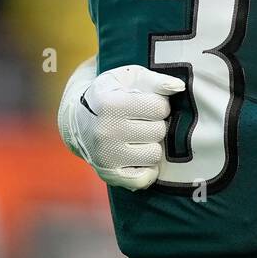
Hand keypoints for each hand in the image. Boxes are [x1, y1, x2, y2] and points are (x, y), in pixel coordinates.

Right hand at [57, 62, 183, 190]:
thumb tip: (179, 87)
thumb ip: (156, 80)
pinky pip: (144, 179)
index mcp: (110, 105)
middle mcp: (106, 132)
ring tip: (138, 136)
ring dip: (151, 145)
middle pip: (159, 131)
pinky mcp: (109, 175)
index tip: (146, 103)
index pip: (160, 107)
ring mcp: (106, 156)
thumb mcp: (128, 77)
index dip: (158, 104)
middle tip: (141, 121)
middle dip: (155, 124)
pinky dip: (147, 170)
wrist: (77, 119)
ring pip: (154, 154)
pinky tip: (138, 156)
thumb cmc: (111, 94)